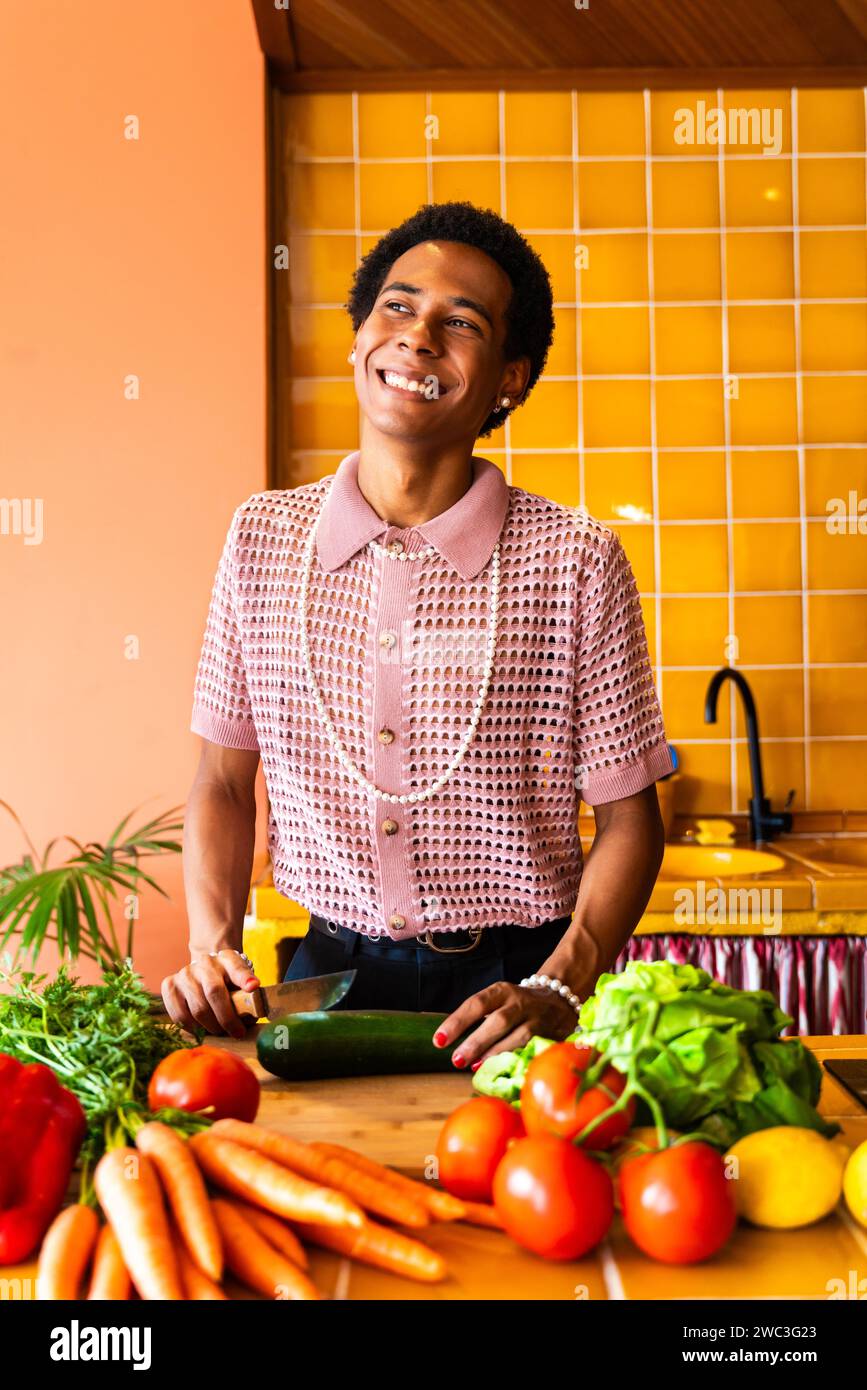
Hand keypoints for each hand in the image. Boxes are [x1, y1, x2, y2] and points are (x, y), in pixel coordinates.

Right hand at [160, 950, 260, 1039]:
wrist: (204, 971)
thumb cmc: (227, 982)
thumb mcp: (241, 982)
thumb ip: (248, 992)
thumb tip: (253, 1000)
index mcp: (227, 959)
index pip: (237, 967)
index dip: (245, 978)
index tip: (253, 987)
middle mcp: (204, 963)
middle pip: (214, 993)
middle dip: (227, 1019)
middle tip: (237, 1032)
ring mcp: (185, 973)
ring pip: (197, 1008)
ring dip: (211, 1027)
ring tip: (219, 1031)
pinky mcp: (169, 985)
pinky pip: (180, 1015)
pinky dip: (192, 1028)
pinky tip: (201, 1029)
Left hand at [433, 982, 579, 1070]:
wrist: (559, 997)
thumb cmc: (516, 1005)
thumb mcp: (499, 1001)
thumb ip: (479, 1018)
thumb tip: (450, 1042)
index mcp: (502, 991)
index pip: (476, 1003)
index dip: (457, 1022)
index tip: (439, 1041)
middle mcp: (520, 1002)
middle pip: (498, 1021)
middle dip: (476, 1042)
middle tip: (456, 1060)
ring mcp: (538, 1019)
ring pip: (519, 1037)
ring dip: (496, 1054)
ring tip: (475, 1067)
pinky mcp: (552, 1034)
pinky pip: (534, 1050)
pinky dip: (518, 1061)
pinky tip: (504, 1071)